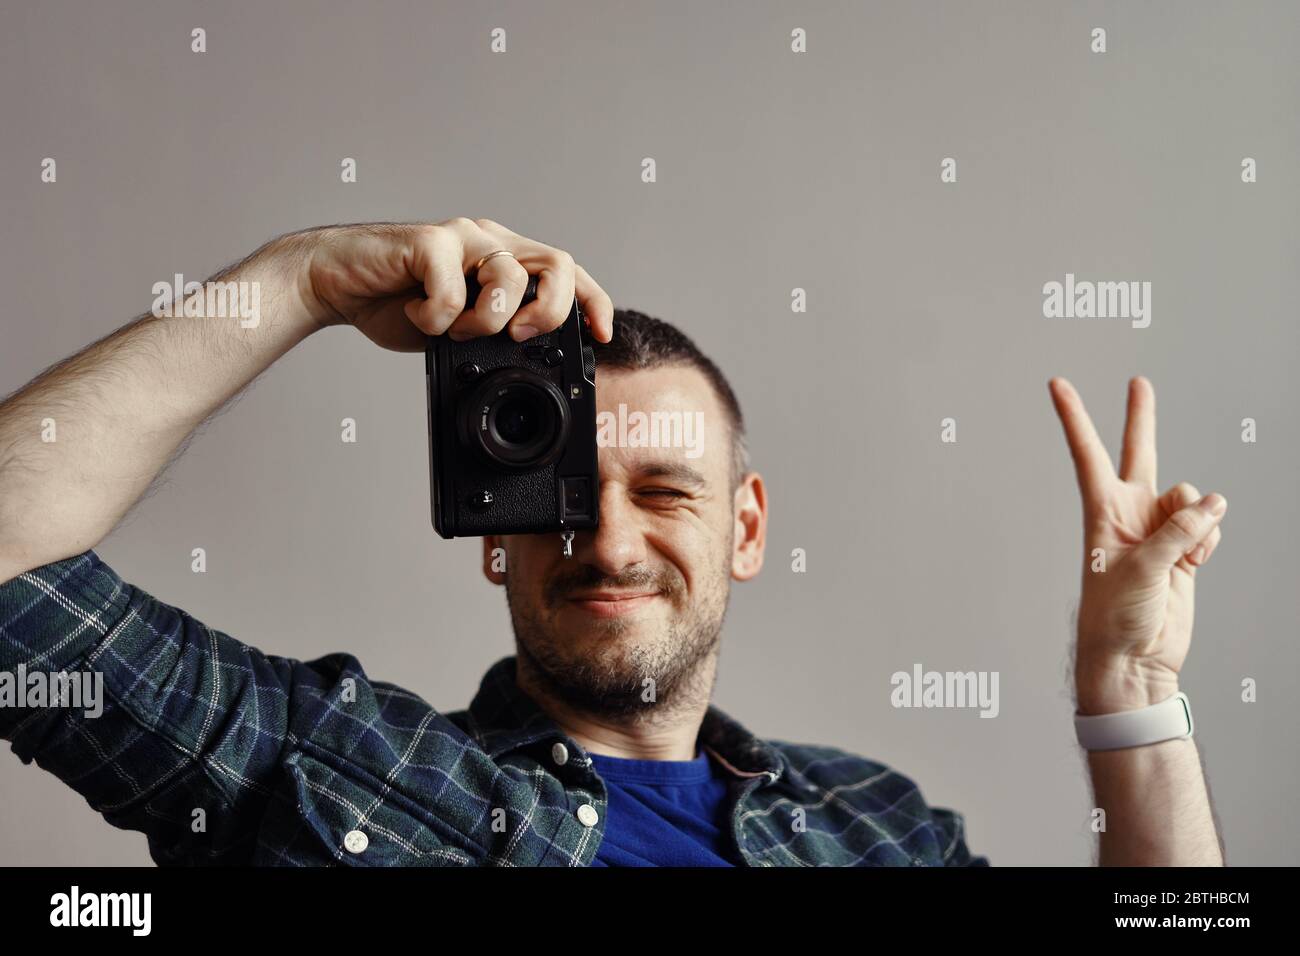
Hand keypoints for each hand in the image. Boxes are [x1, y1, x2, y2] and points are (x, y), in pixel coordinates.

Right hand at [284, 218, 613, 350]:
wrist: (336, 283)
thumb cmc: (397, 304)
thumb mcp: (460, 328)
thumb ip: (494, 333)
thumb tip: (530, 361)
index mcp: (506, 258)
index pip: (568, 273)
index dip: (592, 303)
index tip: (601, 336)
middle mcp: (491, 240)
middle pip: (558, 264)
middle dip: (551, 311)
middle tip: (519, 338)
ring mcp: (462, 237)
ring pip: (510, 276)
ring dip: (487, 321)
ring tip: (454, 330)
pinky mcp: (428, 241)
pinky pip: (452, 290)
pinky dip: (437, 319)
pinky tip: (416, 315)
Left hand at [1048, 377, 1226, 713]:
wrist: (1134, 659)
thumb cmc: (1115, 617)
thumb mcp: (1142, 569)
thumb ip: (1179, 531)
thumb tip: (1214, 504)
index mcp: (1101, 512)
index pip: (1087, 454)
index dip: (1074, 417)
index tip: (1056, 383)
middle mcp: (1129, 514)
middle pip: (1138, 455)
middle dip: (1141, 418)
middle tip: (1138, 382)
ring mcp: (1158, 530)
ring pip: (1190, 497)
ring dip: (1198, 519)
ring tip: (1185, 554)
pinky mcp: (1184, 551)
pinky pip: (1208, 526)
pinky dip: (1210, 539)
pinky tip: (1197, 563)